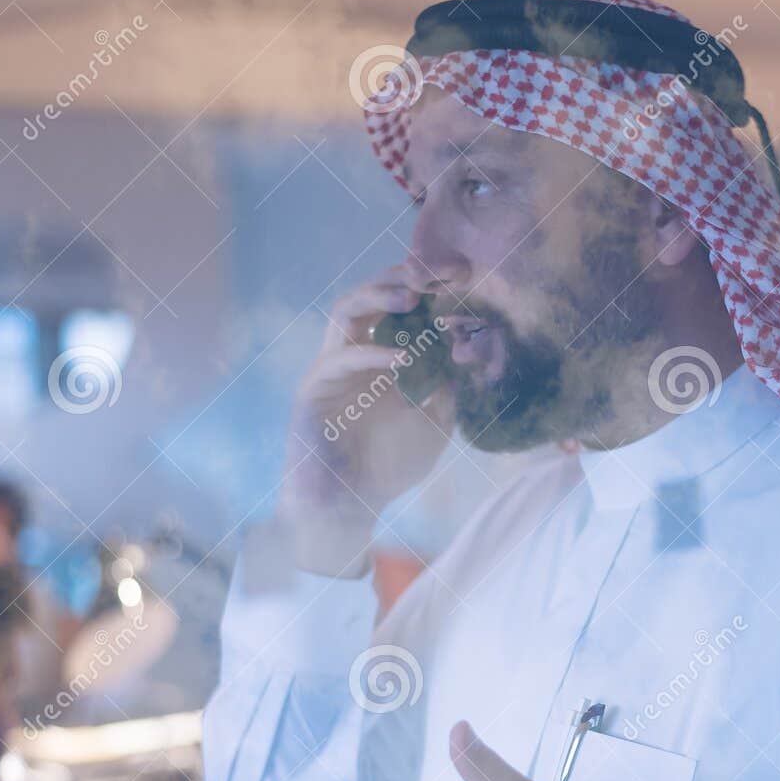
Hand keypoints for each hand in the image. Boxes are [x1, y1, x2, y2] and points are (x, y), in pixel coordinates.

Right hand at [281, 265, 457, 575]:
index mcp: (382, 358)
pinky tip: (405, 358)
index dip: (428, 287)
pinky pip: (341, 357)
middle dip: (402, 277)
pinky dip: (373, 352)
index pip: (400, 308)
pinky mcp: (314, 387)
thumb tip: (466, 350)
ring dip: (378, 296)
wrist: (347, 508)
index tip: (463, 275)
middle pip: (370, 296)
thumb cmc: (387, 468)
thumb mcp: (434, 424)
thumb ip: (448, 389)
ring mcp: (332, 367)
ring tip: (413, 295)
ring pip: (346, 311)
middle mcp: (355, 354)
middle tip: (436, 272)